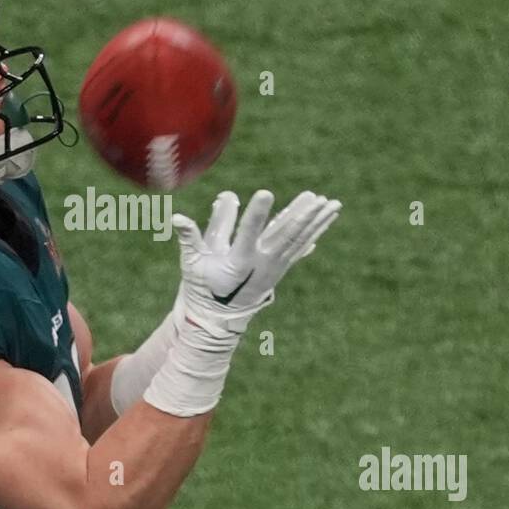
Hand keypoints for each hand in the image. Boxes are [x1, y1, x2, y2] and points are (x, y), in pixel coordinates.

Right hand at [171, 189, 341, 337]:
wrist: (219, 317)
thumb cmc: (202, 286)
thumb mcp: (192, 263)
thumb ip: (190, 237)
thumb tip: (176, 217)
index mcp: (238, 261)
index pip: (248, 233)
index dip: (257, 213)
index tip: (266, 192)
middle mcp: (261, 264)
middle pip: (284, 236)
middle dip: (301, 215)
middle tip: (315, 196)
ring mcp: (275, 267)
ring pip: (298, 240)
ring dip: (315, 221)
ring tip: (331, 203)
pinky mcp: (280, 269)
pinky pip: (300, 247)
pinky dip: (313, 233)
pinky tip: (326, 221)